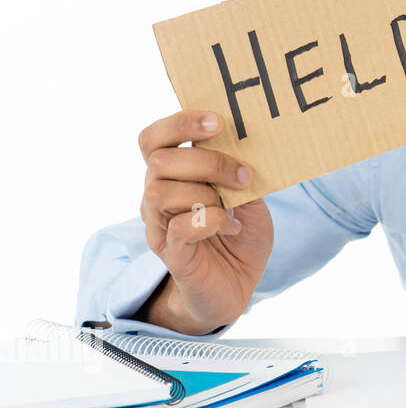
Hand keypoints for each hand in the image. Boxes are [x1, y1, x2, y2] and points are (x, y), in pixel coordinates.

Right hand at [137, 110, 273, 333]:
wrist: (237, 286)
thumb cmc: (240, 235)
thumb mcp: (250, 198)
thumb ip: (241, 173)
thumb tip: (248, 145)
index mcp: (174, 175)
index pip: (154, 139)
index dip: (179, 123)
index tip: (218, 121)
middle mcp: (158, 197)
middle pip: (159, 161)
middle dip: (207, 161)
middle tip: (243, 175)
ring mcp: (161, 226)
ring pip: (161, 192)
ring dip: (206, 192)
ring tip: (235, 207)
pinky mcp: (172, 254)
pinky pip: (180, 228)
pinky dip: (211, 221)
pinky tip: (231, 225)